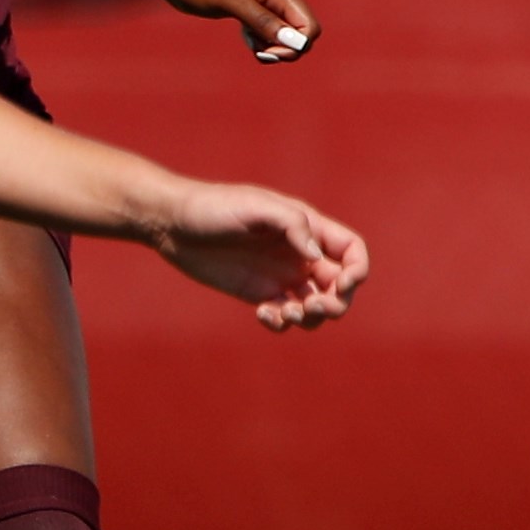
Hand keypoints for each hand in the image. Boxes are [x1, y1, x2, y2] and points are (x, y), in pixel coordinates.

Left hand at [146, 181, 366, 330]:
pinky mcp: (258, 294)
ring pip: (316, 307)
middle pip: (340, 286)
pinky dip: (281, 323)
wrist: (171, 223)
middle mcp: (300, 255)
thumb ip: (293, 226)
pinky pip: (284, 317)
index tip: (341, 284)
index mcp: (309, 228)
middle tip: (311, 306)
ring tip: (285, 312)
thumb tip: (317, 259)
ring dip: (310, 318)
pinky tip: (262, 314)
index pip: (352, 251)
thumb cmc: (214, 206)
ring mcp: (281, 276)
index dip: (357, 271)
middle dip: (335, 302)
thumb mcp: (256, 207)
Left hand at [159, 0, 317, 62]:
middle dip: (284, 49)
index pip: (310, 28)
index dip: (295, 46)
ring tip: (248, 40)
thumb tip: (294, 42)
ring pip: (288, 38)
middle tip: (258, 52)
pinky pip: (273, 35)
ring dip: (271, 47)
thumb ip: (263, 20)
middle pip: (302, 35)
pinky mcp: (259, 10)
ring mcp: (272, 3)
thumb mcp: (231, 1)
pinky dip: (262, 42)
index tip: (267, 51)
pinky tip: (244, 35)